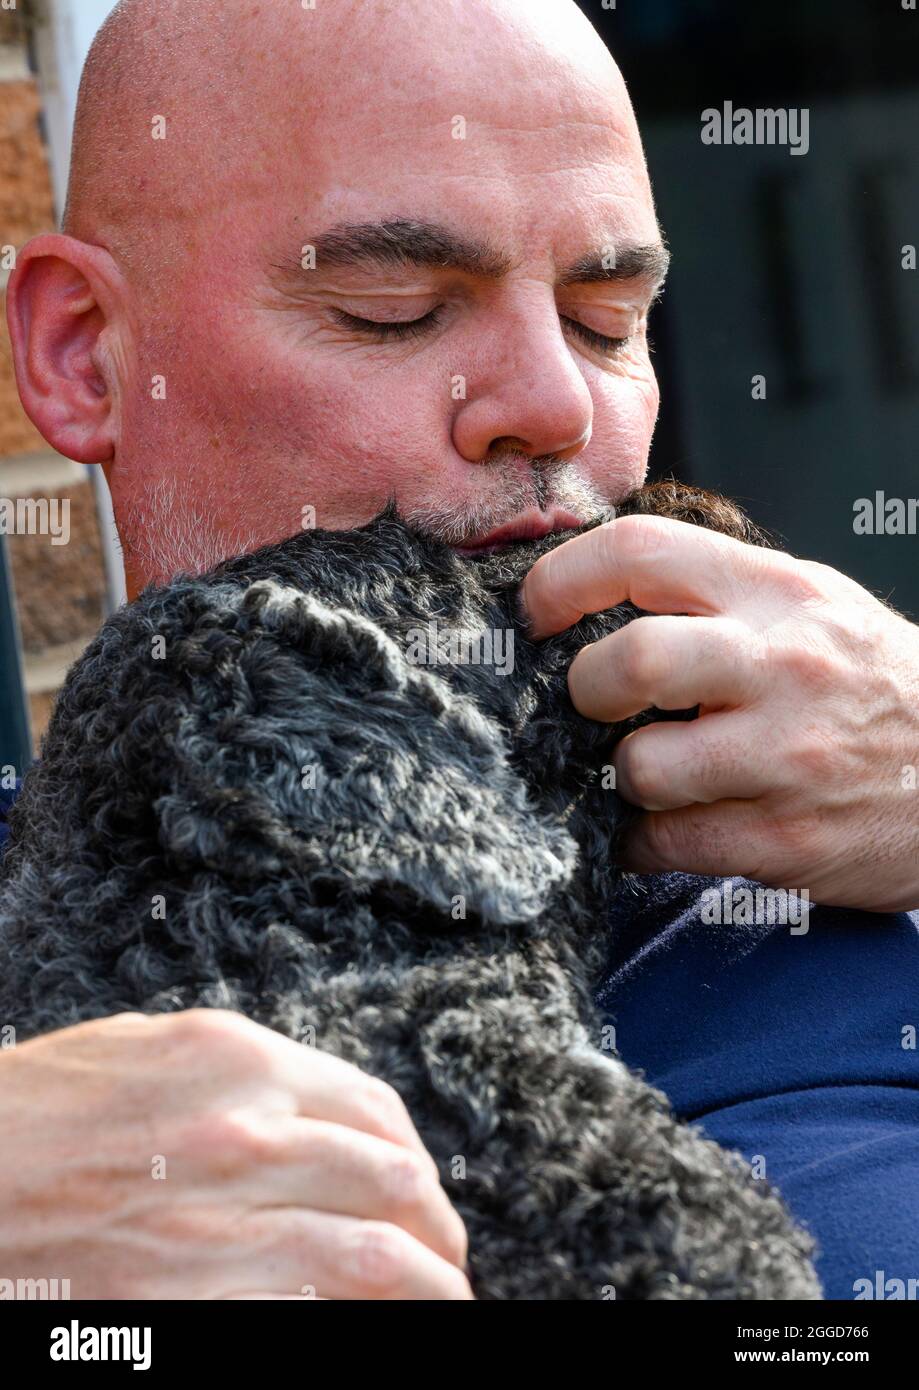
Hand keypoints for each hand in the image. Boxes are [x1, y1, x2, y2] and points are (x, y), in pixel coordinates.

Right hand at [0, 1010, 470, 1298]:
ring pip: (373, 1252)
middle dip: (436, 1224)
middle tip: (446, 1254)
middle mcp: (245, 1131)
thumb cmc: (29, 1115)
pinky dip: (359, 1320)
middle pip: (391, 1179)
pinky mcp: (195, 1297)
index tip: (422, 1188)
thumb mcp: (143, 1052)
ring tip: (445, 1301)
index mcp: (236, 1060)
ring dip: (428, 1283)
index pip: (372, 1108)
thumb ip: (239, 1076)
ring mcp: (223, 1218)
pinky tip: (373, 1325)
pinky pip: (314, 1311)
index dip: (413, 1156)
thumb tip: (316, 1114)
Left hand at [519, 513, 918, 910]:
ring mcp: (784, 759)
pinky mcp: (782, 841)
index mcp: (780, 593)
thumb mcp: (815, 605)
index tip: (537, 611)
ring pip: (637, 768)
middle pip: (628, 661)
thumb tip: (599, 592)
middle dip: (584, 688)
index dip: (563, 577)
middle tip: (594, 701)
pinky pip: (663, 842)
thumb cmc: (878, 685)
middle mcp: (782, 666)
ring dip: (621, 777)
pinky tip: (669, 824)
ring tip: (654, 772)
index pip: (641, 553)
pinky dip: (643, 839)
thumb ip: (719, 592)